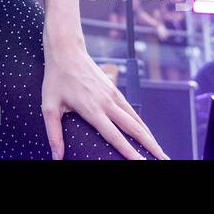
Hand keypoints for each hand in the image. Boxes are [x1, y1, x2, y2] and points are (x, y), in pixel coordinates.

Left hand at [41, 40, 168, 159]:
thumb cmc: (56, 78)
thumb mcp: (49, 106)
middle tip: (164, 160)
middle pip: (134, 129)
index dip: (129, 151)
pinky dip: (142, 125)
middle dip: (150, 147)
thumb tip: (56, 157)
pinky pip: (132, 111)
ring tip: (160, 152)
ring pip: (137, 120)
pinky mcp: (115, 91)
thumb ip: (54, 134)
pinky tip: (146, 135)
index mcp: (92, 109)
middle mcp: (107, 103)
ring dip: (150, 137)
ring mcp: (113, 95)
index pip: (114, 136)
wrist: (67, 51)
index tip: (141, 162)